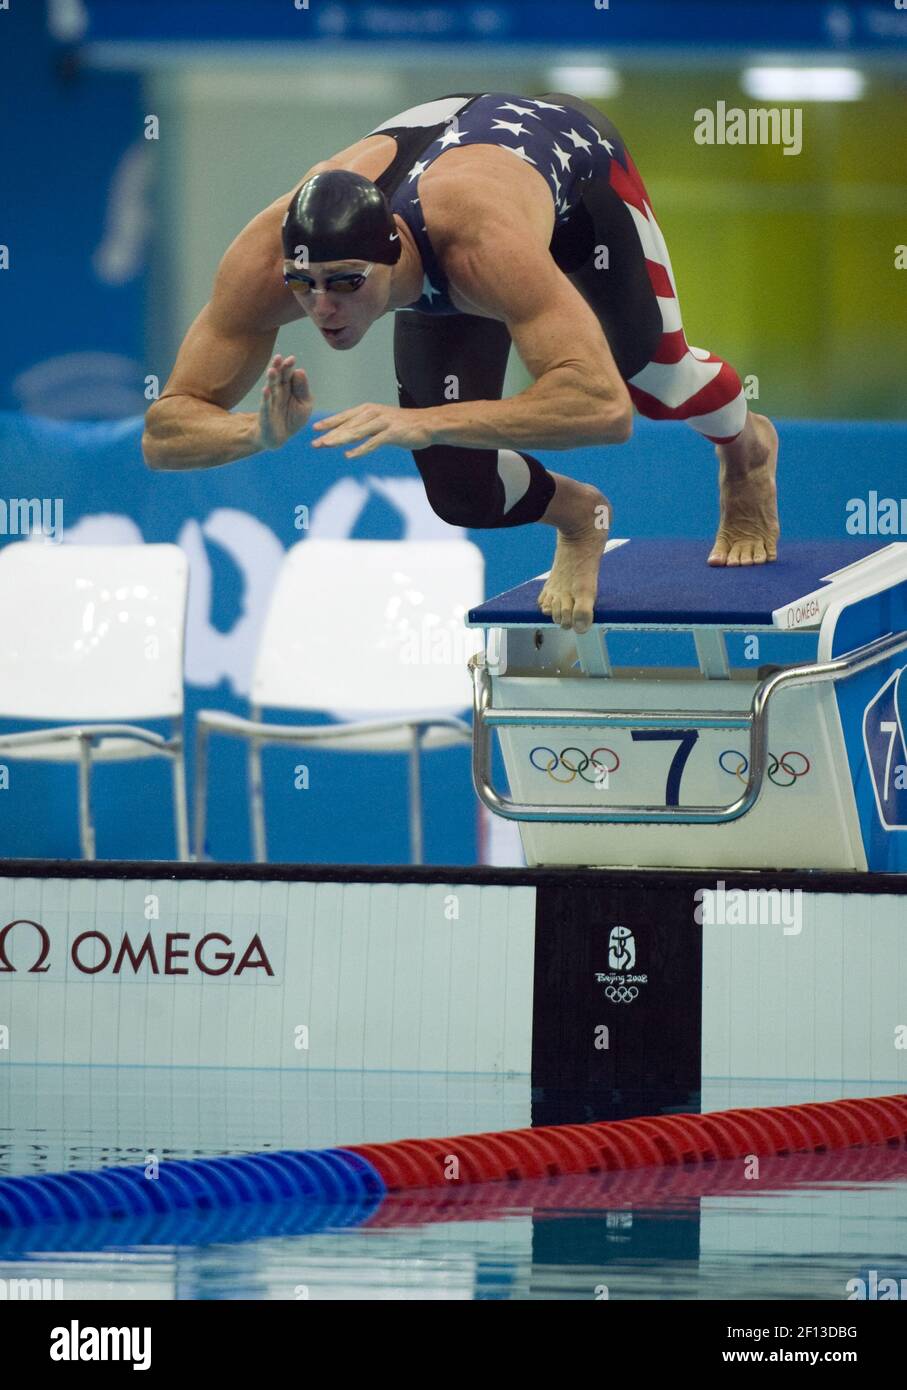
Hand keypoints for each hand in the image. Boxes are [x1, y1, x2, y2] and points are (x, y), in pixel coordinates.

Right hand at [257, 354, 312, 448]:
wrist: (278, 436)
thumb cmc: (293, 418)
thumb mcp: (304, 404)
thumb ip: (303, 389)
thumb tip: (299, 371)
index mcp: (288, 387)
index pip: (288, 373)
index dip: (288, 366)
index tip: (291, 359)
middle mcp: (278, 391)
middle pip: (278, 377)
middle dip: (278, 367)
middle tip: (279, 357)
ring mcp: (271, 401)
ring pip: (271, 388)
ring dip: (271, 379)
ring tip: (272, 371)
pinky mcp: (266, 414)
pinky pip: (266, 405)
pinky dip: (266, 398)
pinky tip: (266, 390)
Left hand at [312, 403, 435, 457]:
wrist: (428, 424)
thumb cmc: (404, 425)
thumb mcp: (381, 422)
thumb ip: (366, 427)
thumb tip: (350, 434)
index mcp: (369, 410)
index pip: (345, 416)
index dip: (329, 422)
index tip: (314, 428)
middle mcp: (373, 414)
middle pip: (347, 425)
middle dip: (329, 434)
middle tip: (314, 443)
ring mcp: (382, 423)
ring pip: (356, 433)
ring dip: (339, 440)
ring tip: (326, 446)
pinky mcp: (391, 434)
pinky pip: (372, 443)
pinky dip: (359, 450)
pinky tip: (348, 455)